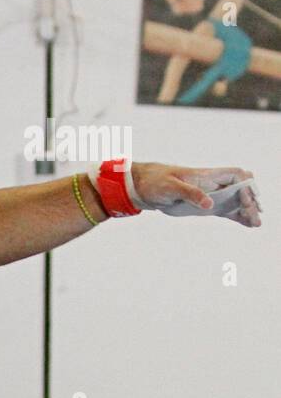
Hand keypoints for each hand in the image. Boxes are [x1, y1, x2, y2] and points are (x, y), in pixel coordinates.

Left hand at [131, 163, 261, 224]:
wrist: (142, 187)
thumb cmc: (155, 182)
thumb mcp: (171, 187)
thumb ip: (191, 193)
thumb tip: (210, 204)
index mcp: (206, 175)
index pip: (235, 174)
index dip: (245, 184)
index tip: (247, 198)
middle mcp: (211, 183)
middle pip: (239, 189)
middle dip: (249, 201)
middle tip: (254, 216)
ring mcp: (209, 194)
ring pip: (234, 201)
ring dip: (246, 210)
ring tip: (255, 223)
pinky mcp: (203, 205)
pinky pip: (224, 209)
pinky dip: (236, 216)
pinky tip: (247, 224)